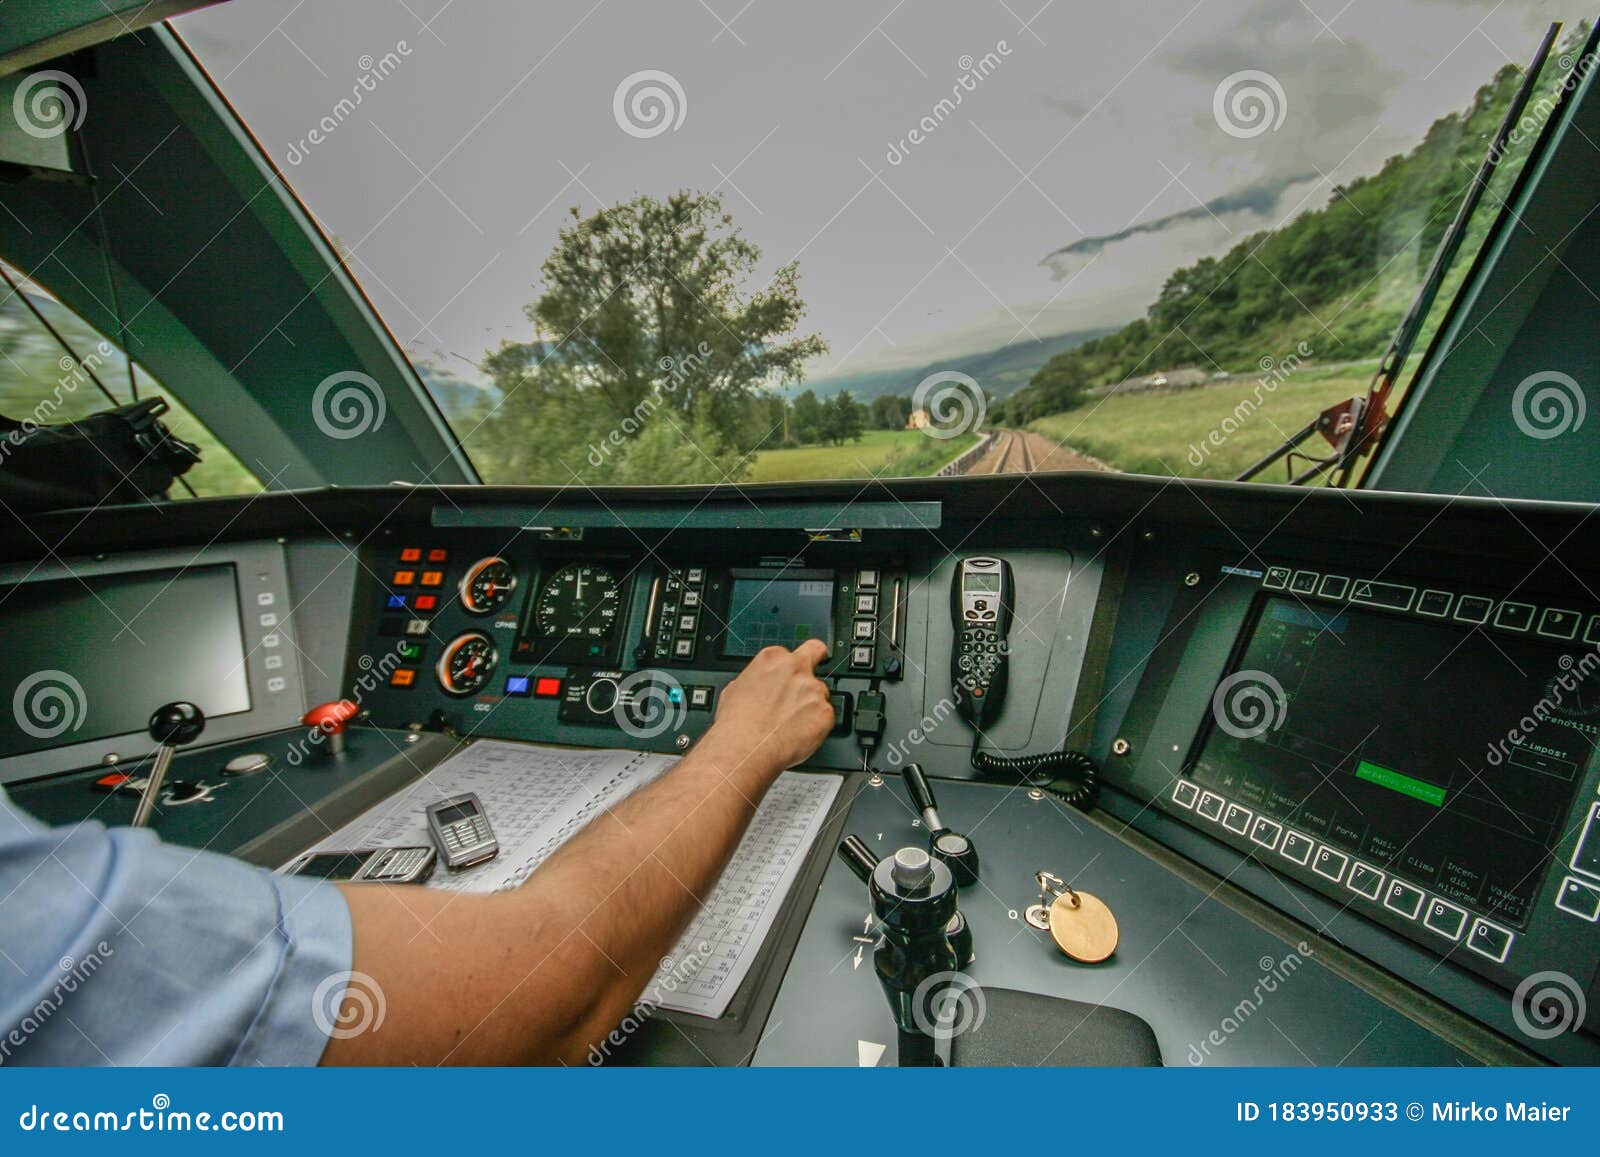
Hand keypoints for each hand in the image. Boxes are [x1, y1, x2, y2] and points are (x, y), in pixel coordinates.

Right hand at [705, 639, 834, 776]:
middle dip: (818, 661)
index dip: (795, 663)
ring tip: (791, 724)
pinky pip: (826, 717)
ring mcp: (813, 690)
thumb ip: (756, 680)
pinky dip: (816, 726)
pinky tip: (798, 735)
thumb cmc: (736, 724)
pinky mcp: (825, 712)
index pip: (793, 651)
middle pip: (816, 656)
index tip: (795, 671)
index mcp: (772, 659)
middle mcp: (796, 669)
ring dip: (812, 705)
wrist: (744, 749)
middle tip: (809, 681)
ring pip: (821, 693)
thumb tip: (759, 686)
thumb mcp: (735, 689)